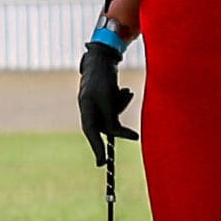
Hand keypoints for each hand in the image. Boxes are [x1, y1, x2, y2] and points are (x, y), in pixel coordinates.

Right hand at [77, 43, 138, 165]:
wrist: (103, 56)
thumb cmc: (103, 76)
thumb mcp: (107, 98)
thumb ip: (110, 117)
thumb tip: (115, 133)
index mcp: (86, 108)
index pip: (92, 133)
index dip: (97, 149)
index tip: (102, 164)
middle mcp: (89, 108)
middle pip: (106, 125)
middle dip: (119, 125)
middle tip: (135, 135)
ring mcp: (96, 103)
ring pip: (113, 115)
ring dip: (122, 106)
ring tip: (125, 92)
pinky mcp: (104, 97)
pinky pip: (116, 106)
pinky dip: (122, 100)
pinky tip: (124, 89)